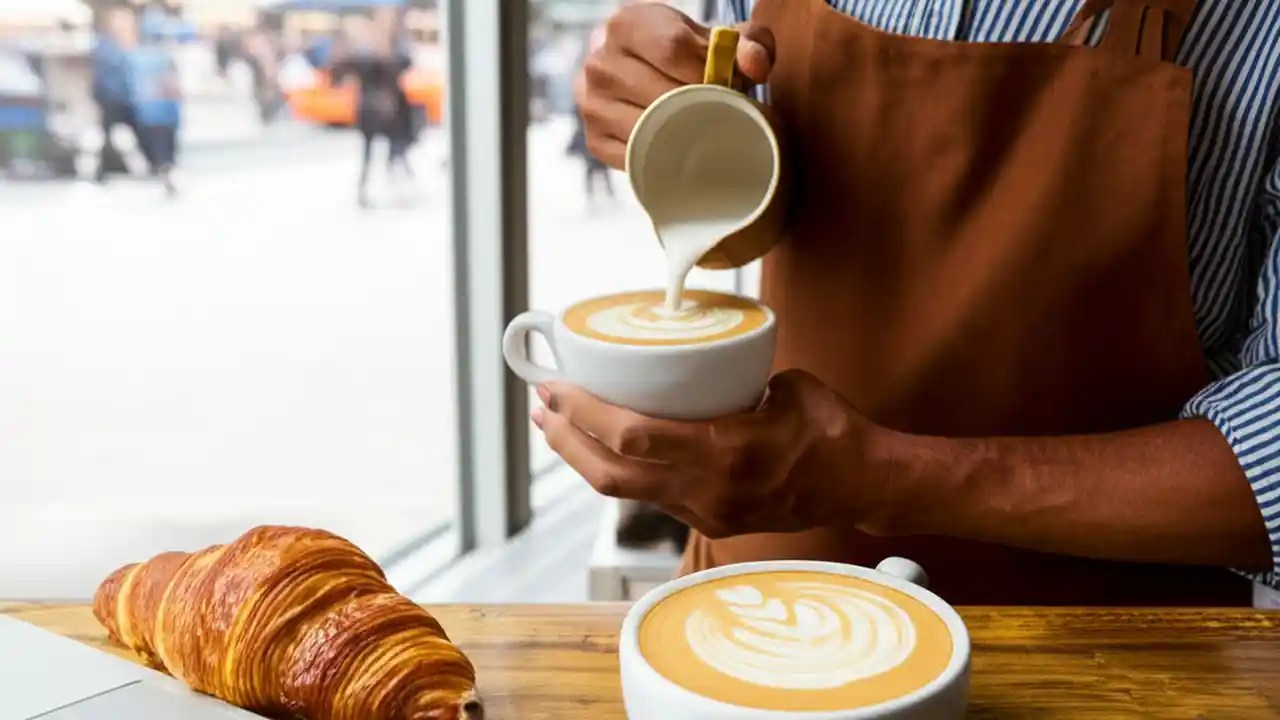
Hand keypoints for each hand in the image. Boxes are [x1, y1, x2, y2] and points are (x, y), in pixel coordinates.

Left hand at [533, 370, 898, 538]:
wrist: (862, 486)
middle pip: (609, 475)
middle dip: (564, 440)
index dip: (583, 414)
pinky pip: (649, 495)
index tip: (555, 386)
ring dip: (582, 457)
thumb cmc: (833, 429)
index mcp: (725, 452)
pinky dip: (618, 469)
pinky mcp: (709, 520)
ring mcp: (706, 510)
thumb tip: (697, 361)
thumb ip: (734, 379)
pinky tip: (605, 446)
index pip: (632, 438)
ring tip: (557, 425)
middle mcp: (708, 489)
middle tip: (541, 404)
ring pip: (623, 492)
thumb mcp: (787, 386)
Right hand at [575, 3, 776, 168]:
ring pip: (648, 129)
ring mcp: (592, 104)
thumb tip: (756, 65)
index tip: (725, 83)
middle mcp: (600, 63)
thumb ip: (749, 43)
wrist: (640, 74)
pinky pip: (636, 157)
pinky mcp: (595, 140)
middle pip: (662, 94)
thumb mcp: (717, 39)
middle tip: (721, 112)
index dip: (707, 70)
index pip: (673, 49)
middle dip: (700, 106)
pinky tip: (679, 147)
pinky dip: (663, 157)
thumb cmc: (685, 56)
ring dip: (683, 134)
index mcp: (626, 25)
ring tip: (702, 128)